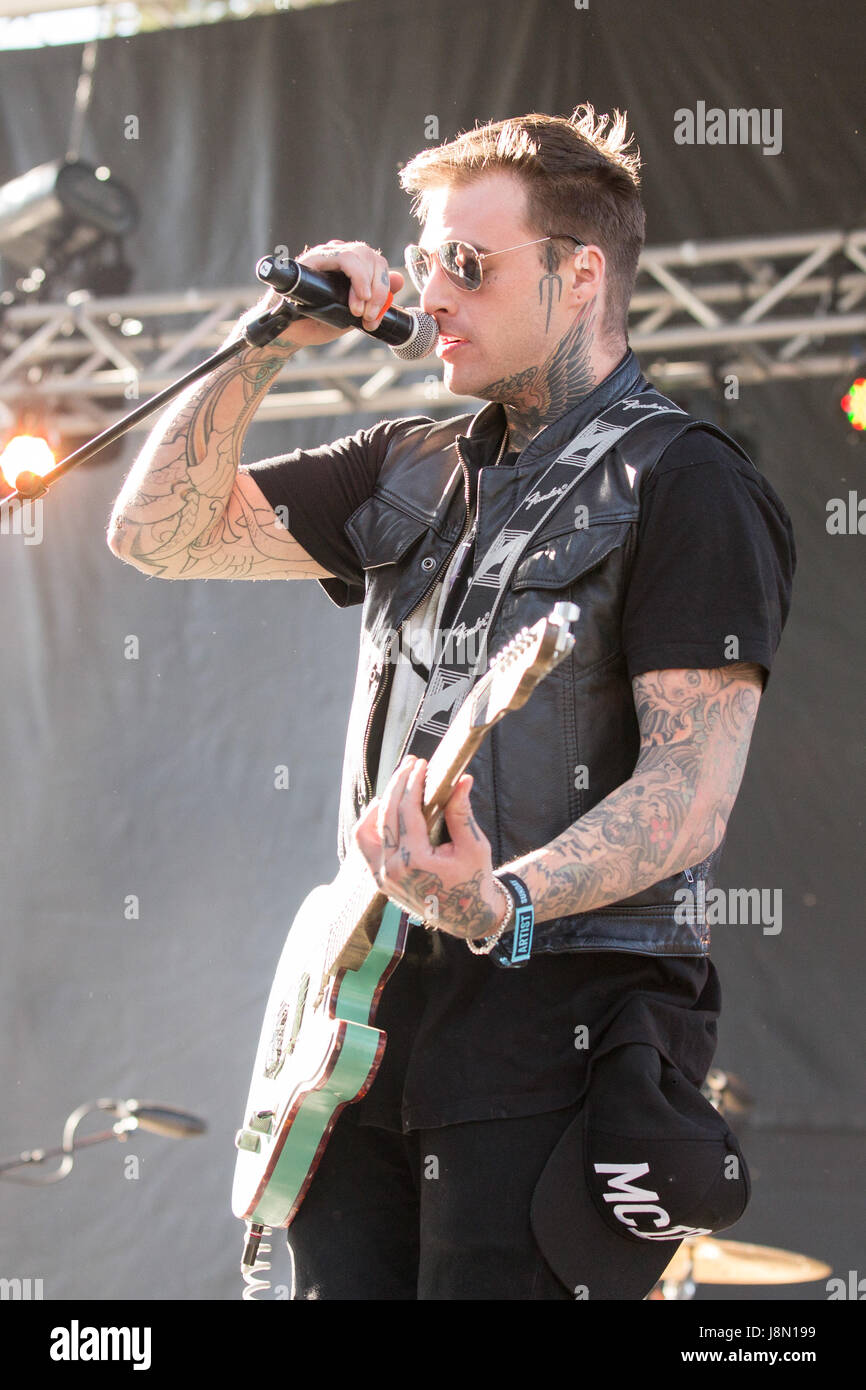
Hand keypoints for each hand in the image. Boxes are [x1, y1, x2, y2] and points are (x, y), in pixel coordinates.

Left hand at [352, 755, 506, 941]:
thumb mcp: (473, 846)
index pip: (407, 811)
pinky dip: (372, 826)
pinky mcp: (380, 880)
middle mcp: (393, 870)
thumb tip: (462, 780)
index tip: (421, 765)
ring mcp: (382, 877)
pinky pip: (366, 847)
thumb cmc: (473, 879)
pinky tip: (386, 810)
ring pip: (366, 831)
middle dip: (398, 785)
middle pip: (386, 815)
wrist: (468, 915)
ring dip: (379, 804)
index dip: (413, 783)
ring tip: (397, 785)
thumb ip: (462, 813)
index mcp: (416, 862)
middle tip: (411, 764)